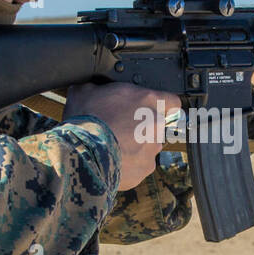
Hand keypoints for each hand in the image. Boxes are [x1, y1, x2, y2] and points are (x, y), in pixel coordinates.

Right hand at [64, 82, 179, 189]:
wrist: (81, 154)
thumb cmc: (84, 120)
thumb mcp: (84, 91)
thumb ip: (97, 86)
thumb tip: (91, 85)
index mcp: (147, 100)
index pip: (172, 101)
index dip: (164, 105)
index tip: (154, 109)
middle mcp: (156, 123)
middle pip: (156, 125)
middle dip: (141, 126)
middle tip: (120, 128)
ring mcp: (152, 148)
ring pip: (148, 146)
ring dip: (135, 146)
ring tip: (112, 147)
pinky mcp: (145, 168)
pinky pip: (140, 165)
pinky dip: (129, 164)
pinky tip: (112, 160)